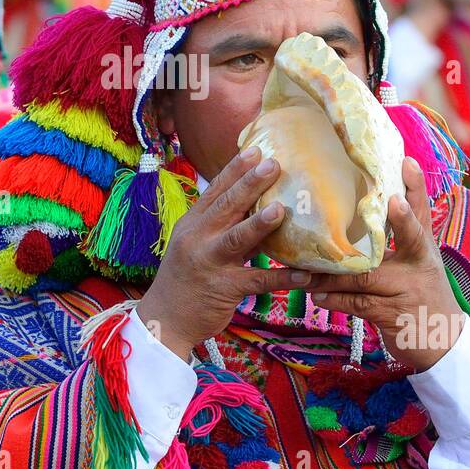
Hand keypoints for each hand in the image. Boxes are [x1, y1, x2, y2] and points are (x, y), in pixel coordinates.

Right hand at [136, 145, 312, 361]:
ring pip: (236, 239)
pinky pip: (257, 281)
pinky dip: (281, 278)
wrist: (165, 319)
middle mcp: (198, 239)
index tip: (255, 150)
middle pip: (226, 207)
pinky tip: (304, 274)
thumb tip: (253, 202)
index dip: (235, 170)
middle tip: (273, 164)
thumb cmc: (186, 277)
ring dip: (259, 224)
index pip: (215, 191)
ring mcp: (210, 263)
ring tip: (281, 209)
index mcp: (193, 224)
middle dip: (249, 184)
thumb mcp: (195, 243)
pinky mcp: (223, 289)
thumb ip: (220, 224)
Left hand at [307, 157, 466, 372]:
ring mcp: (410, 289)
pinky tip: (317, 296)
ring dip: (334, 272)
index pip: (422, 213)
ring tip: (306, 267)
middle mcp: (421, 265)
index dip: (416, 187)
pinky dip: (335, 299)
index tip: (407, 161)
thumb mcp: (416, 266)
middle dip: (403, 218)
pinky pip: (359, 304)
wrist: (443, 345)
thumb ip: (397, 241)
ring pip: (369, 275)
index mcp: (423, 249)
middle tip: (392, 201)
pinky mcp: (395, 314)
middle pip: (413, 236)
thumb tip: (373, 209)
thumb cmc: (421, 298)